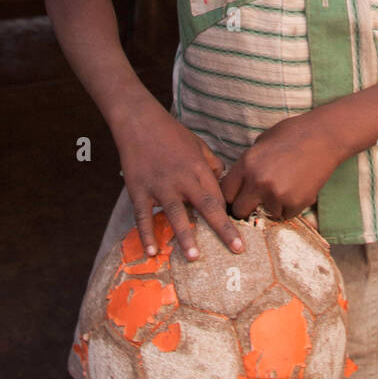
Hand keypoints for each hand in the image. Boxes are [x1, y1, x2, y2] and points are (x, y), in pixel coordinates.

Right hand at [114, 99, 243, 259]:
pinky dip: (146, 234)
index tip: (238, 232)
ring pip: (175, 214)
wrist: (139, 121)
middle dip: (223, 229)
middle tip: (237, 249)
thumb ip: (211, 163)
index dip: (228, 215)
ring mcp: (160, 185)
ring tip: (194, 257)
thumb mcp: (198, 144)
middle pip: (207, 207)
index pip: (218, 196)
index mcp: (199, 168)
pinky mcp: (139, 189)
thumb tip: (221, 178)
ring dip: (185, 236)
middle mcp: (183, 179)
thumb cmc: (171, 132)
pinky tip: (151, 251)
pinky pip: (143, 216)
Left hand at [220, 109, 343, 221]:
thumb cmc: (294, 133)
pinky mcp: (295, 202)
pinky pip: (286, 214)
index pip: (225, 193)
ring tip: (286, 187)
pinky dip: (291, 206)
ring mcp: (277, 194)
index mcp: (246, 164)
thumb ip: (248, 163)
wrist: (325, 136)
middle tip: (256, 203)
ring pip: (266, 213)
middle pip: (239, 210)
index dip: (230, 197)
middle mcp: (258, 181)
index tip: (238, 198)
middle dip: (246, 208)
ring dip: (273, 206)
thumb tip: (239, 182)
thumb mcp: (262, 141)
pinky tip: (298, 189)